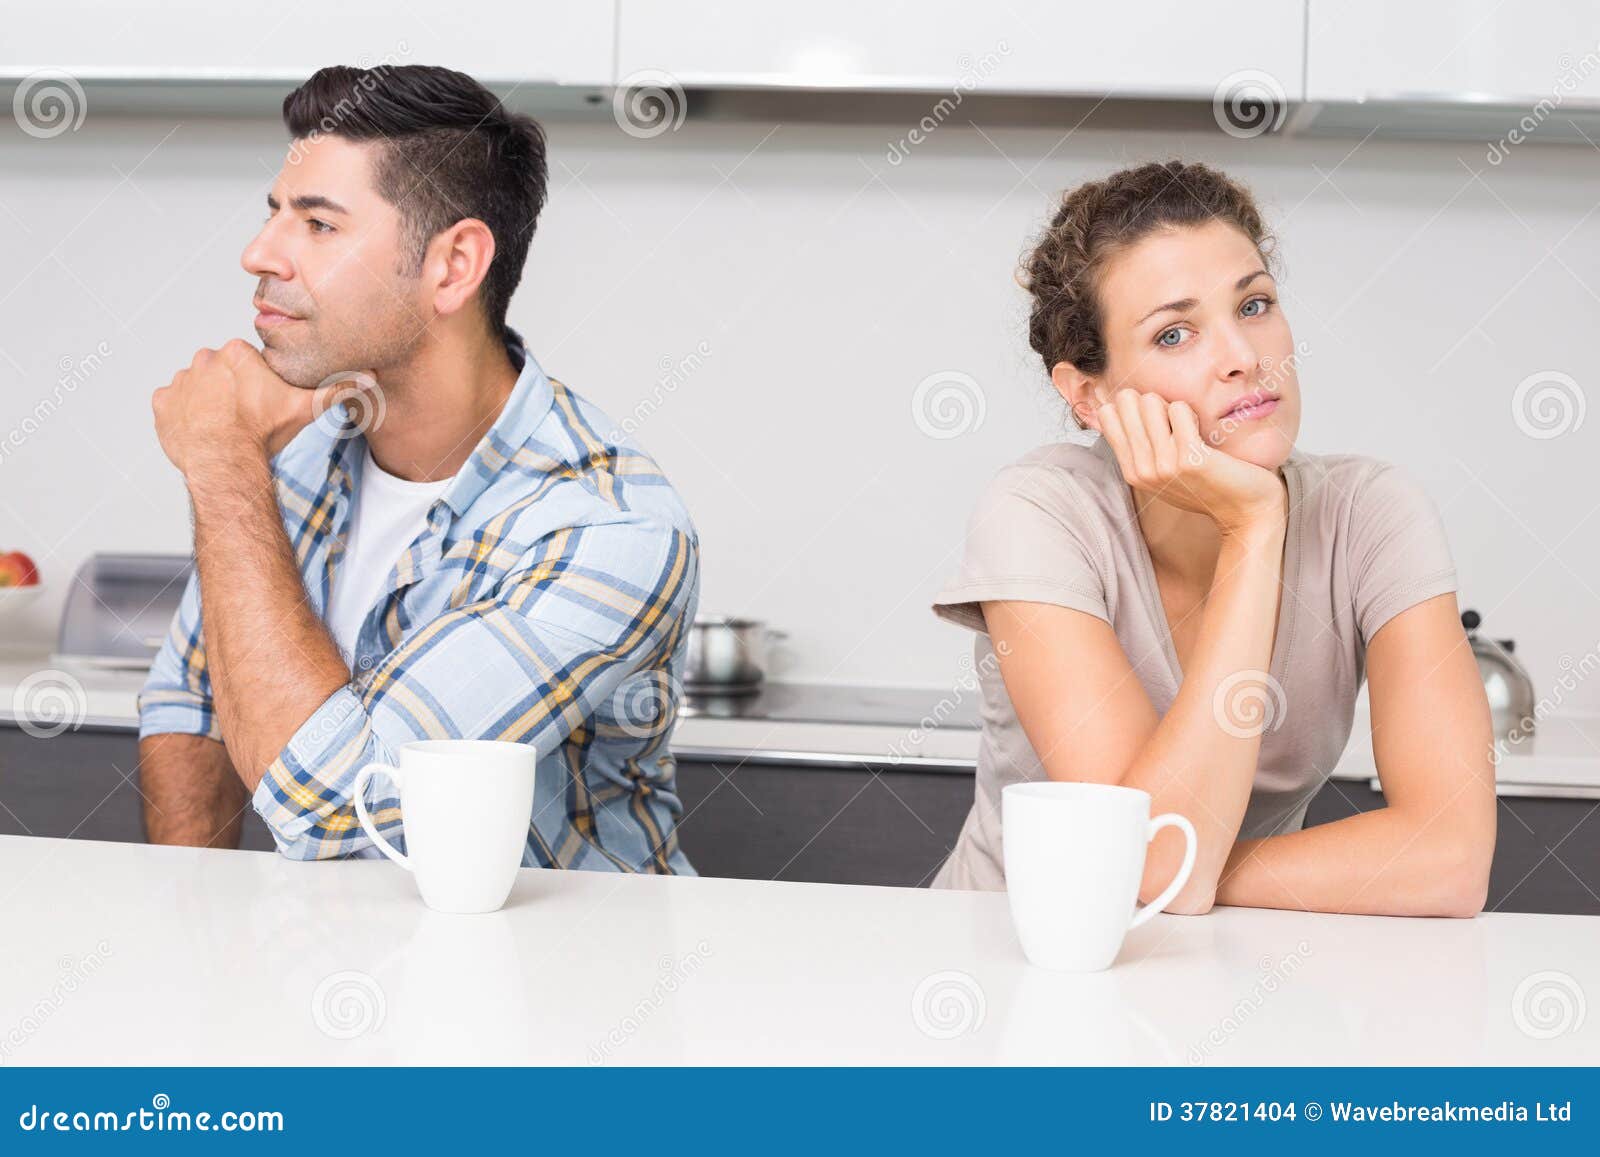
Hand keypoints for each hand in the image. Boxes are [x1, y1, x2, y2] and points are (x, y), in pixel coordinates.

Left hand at [152, 341, 359, 479]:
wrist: (225, 459)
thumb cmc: (263, 431)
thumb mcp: (306, 408)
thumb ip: (335, 390)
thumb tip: (369, 377)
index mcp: (237, 352)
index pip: (247, 362)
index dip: (258, 384)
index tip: (263, 403)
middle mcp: (204, 359)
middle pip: (220, 372)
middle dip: (230, 391)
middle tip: (245, 417)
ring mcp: (180, 380)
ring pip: (196, 387)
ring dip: (206, 403)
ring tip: (223, 427)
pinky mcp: (163, 403)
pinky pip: (173, 405)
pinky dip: (183, 416)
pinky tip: (201, 432)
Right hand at [1095, 388, 1284, 535]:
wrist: (1246, 509)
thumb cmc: (1209, 485)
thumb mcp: (1165, 473)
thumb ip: (1142, 448)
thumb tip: (1121, 405)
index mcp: (1132, 472)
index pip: (1107, 413)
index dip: (1132, 407)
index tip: (1155, 422)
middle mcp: (1142, 470)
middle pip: (1126, 402)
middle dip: (1151, 401)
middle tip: (1174, 423)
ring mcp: (1163, 465)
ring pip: (1150, 401)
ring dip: (1172, 406)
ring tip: (1188, 428)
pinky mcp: (1188, 458)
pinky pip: (1179, 409)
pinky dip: (1191, 413)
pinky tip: (1201, 432)